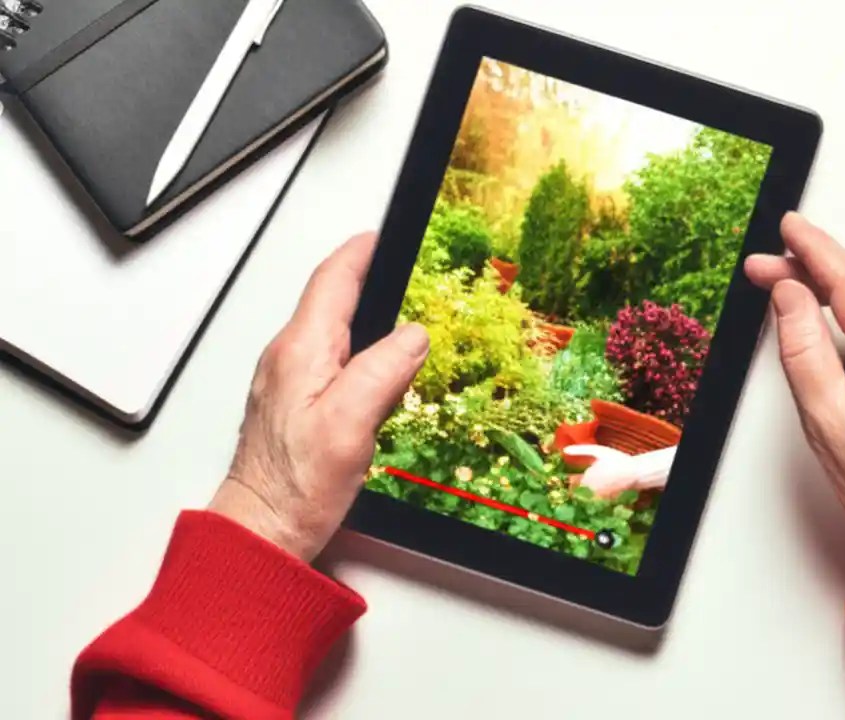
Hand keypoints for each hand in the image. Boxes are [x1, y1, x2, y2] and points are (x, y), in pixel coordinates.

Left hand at [209, 233, 429, 561]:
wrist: (261, 529)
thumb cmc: (295, 486)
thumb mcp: (350, 425)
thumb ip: (382, 372)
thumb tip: (412, 335)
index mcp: (302, 352)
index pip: (332, 281)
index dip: (361, 252)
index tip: (384, 234)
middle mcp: (289, 359)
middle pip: (330, 300)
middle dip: (365, 278)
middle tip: (398, 264)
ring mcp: (288, 381)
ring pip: (332, 331)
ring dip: (364, 316)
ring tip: (397, 311)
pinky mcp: (294, 403)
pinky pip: (329, 361)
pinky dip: (358, 352)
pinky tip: (377, 368)